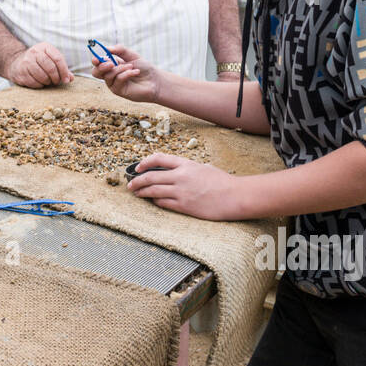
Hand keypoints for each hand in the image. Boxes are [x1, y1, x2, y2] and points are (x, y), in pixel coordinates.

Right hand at [4, 42, 73, 87]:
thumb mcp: (50, 59)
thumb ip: (62, 68)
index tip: (66, 79)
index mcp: (44, 47)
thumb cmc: (38, 62)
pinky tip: (40, 83)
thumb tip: (71, 78)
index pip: (58, 58)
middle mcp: (34, 52)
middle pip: (50, 68)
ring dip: (48, 82)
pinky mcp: (20, 72)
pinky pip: (34, 82)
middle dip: (56, 78)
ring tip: (48, 81)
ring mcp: (26, 62)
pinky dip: (39, 85)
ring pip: (42, 76)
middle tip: (56, 82)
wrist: (16, 63)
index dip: (64, 71)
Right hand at [91, 44, 160, 102]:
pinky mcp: (119, 91)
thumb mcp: (132, 55)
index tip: (97, 58)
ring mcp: (114, 84)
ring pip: (108, 75)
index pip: (97, 63)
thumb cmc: (144, 68)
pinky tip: (136, 72)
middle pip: (96, 72)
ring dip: (121, 69)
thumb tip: (106, 48)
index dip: (95, 60)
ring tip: (132, 67)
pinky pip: (118, 80)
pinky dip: (127, 74)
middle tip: (111, 63)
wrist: (155, 80)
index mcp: (111, 65)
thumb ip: (119, 50)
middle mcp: (110, 75)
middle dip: (101, 66)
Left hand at [127, 153, 245, 220]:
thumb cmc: (222, 182)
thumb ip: (187, 169)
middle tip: (130, 184)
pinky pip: (163, 203)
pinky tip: (152, 201)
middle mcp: (181, 177)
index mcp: (186, 164)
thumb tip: (175, 171)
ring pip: (154, 190)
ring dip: (142, 192)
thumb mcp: (203, 168)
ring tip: (136, 193)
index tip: (138, 167)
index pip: (159, 159)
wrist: (235, 196)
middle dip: (137, 181)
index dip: (145, 162)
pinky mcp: (184, 206)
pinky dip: (155, 201)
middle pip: (151, 176)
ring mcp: (181, 192)